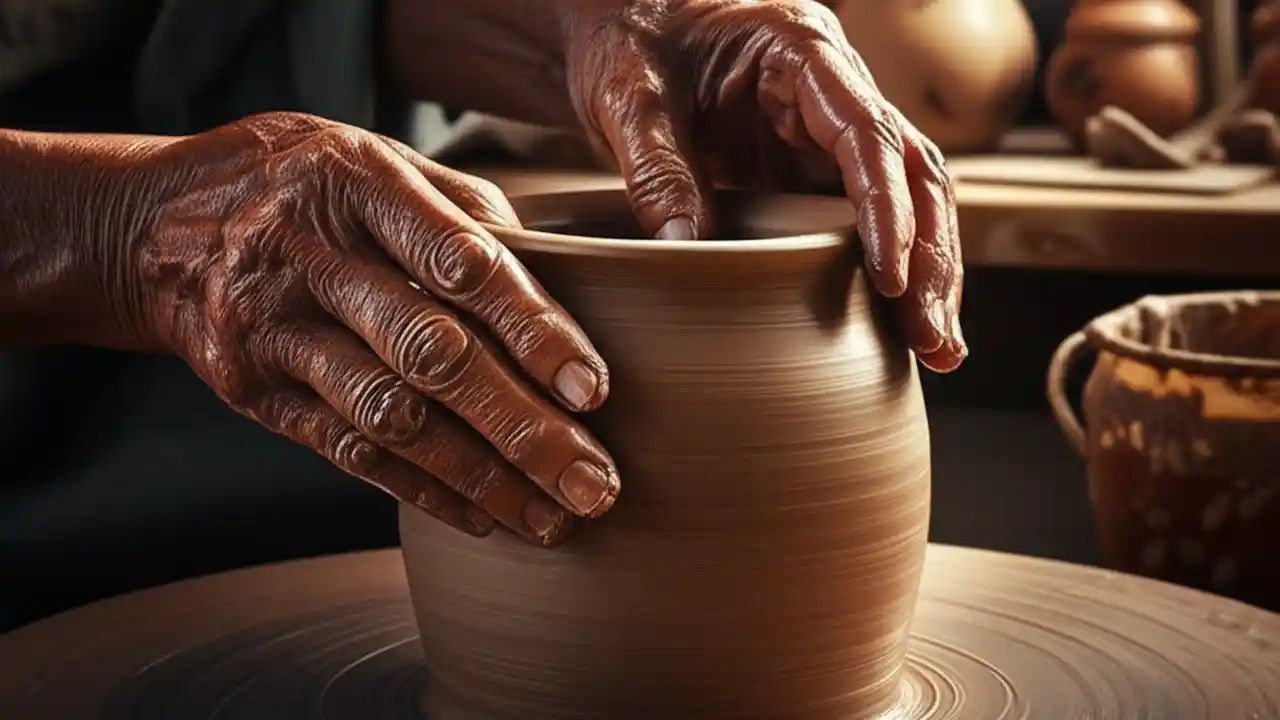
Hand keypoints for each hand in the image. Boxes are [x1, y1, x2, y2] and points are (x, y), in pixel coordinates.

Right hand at [116, 112, 618, 545]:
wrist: (152, 226)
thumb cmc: (298, 184)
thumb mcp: (371, 156)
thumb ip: (461, 207)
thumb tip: (558, 267)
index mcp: (358, 182)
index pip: (461, 263)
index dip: (533, 329)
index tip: (595, 389)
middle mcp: (312, 255)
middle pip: (431, 353)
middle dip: (522, 428)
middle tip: (595, 485)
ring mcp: (274, 327)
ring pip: (390, 416)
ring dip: (479, 476)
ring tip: (552, 519)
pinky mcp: (251, 387)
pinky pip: (344, 448)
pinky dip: (419, 488)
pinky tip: (481, 517)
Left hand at [560, 0, 965, 371]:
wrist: (618, 29)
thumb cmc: (628, 41)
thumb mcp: (629, 97)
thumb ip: (656, 167)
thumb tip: (685, 252)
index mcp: (801, 50)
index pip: (869, 133)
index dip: (889, 209)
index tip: (890, 280)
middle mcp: (834, 89)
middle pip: (914, 171)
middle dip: (931, 257)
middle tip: (932, 338)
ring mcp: (828, 131)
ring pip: (907, 199)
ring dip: (925, 273)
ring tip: (937, 349)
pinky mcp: (810, 169)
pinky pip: (865, 219)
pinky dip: (886, 272)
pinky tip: (897, 328)